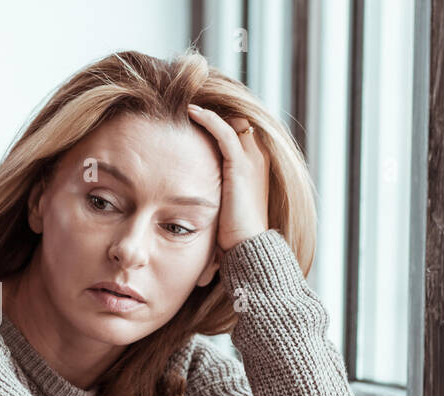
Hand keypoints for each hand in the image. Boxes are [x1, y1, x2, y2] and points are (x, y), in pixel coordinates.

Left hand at [187, 104, 269, 253]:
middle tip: (185, 101)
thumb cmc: (234, 232)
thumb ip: (214, 187)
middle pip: (237, 120)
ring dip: (209, 109)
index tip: (191, 113)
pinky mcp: (241, 166)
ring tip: (185, 101)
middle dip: (214, 109)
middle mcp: (257, 158)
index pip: (238, 129)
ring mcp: (252, 161)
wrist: (248, 247)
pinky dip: (209, 119)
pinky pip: (225, 132)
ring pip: (231, 121)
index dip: (217, 119)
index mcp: (255, 165)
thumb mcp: (224, 203)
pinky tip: (190, 112)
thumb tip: (190, 188)